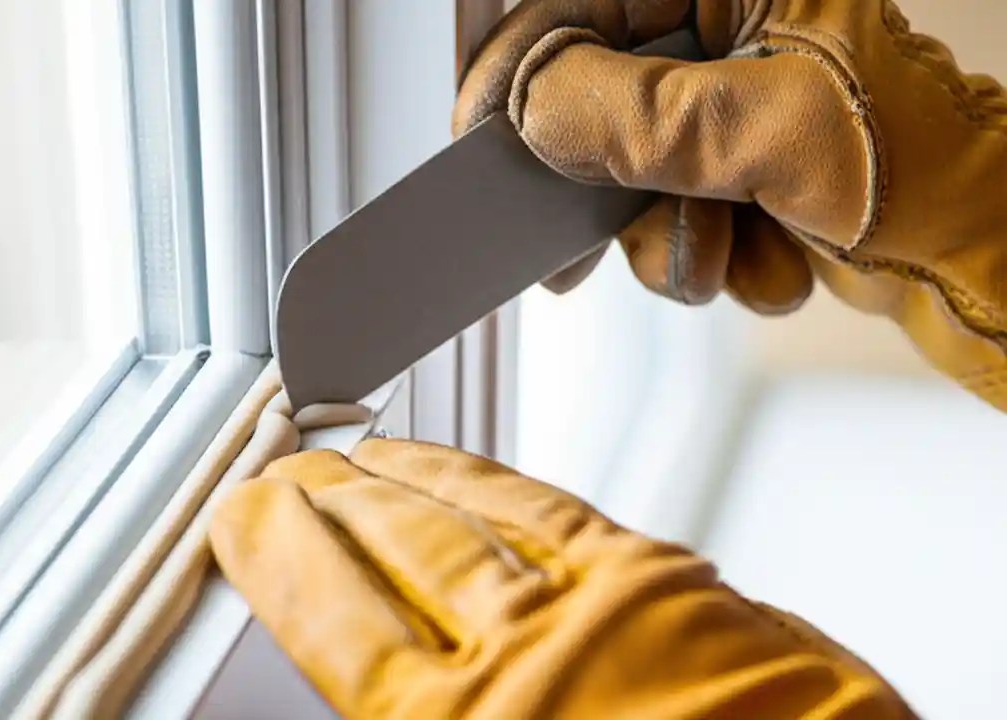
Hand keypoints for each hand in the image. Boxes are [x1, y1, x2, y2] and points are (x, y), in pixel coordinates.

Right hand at [210, 439, 911, 718]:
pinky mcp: (660, 577)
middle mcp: (513, 658)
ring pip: (456, 515)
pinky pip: (541, 504)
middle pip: (384, 548)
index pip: (328, 617)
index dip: (274, 553)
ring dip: (389, 480)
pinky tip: (451, 468)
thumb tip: (390, 685)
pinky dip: (482, 478)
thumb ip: (436, 717)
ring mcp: (589, 605)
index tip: (244, 517)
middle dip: (321, 501)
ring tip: (346, 456)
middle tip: (282, 472)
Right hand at [456, 0, 1006, 409]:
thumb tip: (533, 107)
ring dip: (671, 235)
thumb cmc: (938, 178)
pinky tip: (775, 259)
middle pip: (602, 94)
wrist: (1006, 270)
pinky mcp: (749, 165)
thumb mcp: (774, 136)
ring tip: (739, 249)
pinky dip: (711, 254)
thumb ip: (636, 118)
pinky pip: (674, 212)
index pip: (591, 1)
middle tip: (600, 236)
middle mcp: (740, 27)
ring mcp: (744, 99)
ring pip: (632, 169)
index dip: (525, 66)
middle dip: (614, 185)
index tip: (479, 133)